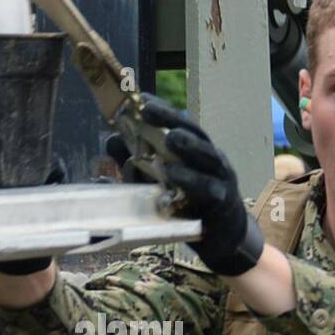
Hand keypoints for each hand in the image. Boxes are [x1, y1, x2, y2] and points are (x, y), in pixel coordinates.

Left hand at [104, 93, 263, 276]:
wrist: (222, 236)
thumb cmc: (189, 204)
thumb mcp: (158, 181)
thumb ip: (135, 163)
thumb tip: (111, 140)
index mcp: (196, 150)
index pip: (179, 123)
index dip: (162, 110)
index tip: (141, 98)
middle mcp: (211, 158)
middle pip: (194, 133)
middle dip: (172, 120)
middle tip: (150, 111)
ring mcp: (221, 178)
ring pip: (207, 157)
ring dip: (189, 146)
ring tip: (170, 139)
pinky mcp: (223, 201)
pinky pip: (209, 189)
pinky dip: (194, 181)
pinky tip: (176, 175)